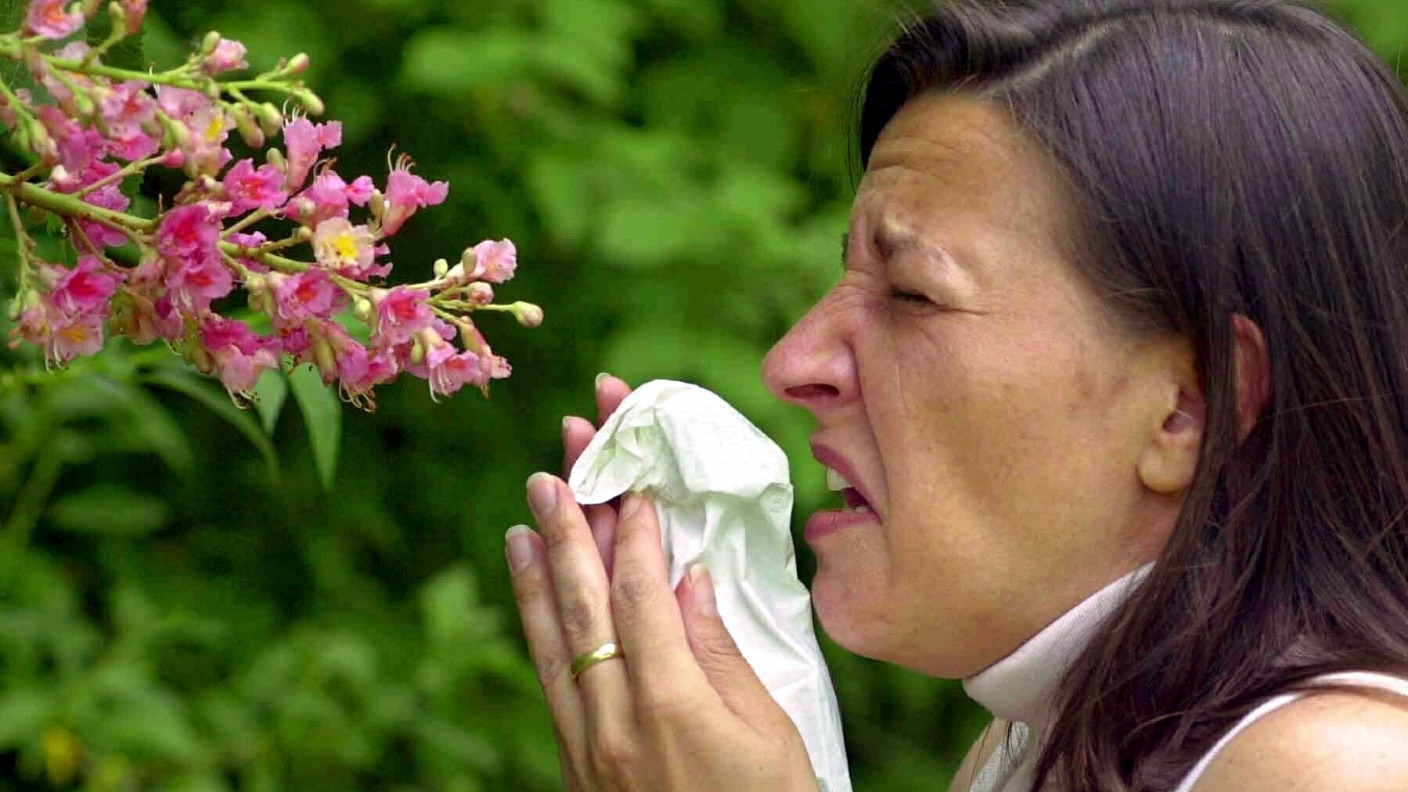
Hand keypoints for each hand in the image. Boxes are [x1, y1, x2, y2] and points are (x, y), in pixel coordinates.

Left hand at [508, 406, 820, 790]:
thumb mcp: (767, 734)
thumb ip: (721, 654)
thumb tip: (689, 583)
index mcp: (671, 705)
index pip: (638, 595)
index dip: (633, 533)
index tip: (628, 481)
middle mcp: (615, 721)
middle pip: (584, 605)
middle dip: (569, 530)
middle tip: (554, 470)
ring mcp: (589, 746)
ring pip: (553, 642)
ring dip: (538, 574)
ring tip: (525, 518)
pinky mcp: (579, 766)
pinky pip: (551, 682)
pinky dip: (540, 631)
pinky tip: (536, 598)